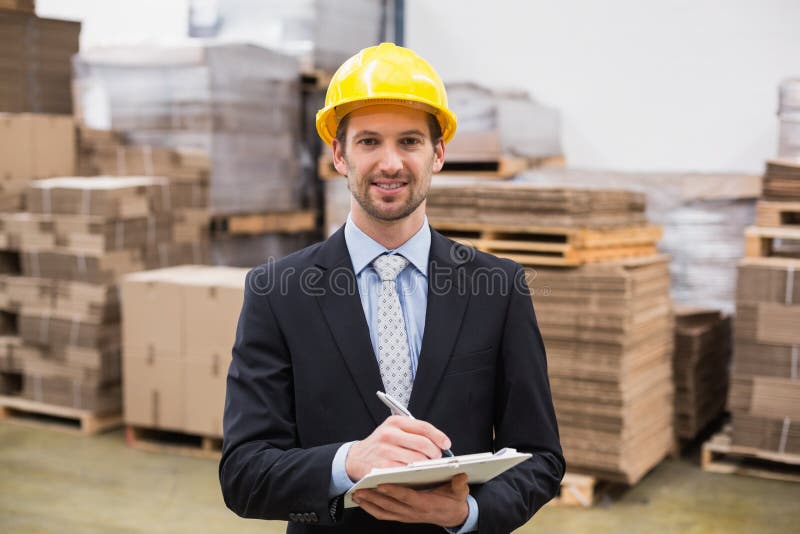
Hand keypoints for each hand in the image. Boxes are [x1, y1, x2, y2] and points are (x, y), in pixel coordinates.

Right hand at [345, 415, 451, 481]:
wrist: (356, 458)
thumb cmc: (382, 444)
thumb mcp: (394, 430)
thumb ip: (414, 433)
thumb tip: (440, 443)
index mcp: (395, 422)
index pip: (423, 427)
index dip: (439, 436)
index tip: (446, 444)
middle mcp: (389, 434)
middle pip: (423, 444)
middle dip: (435, 453)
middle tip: (437, 458)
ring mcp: (385, 450)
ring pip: (417, 459)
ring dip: (426, 465)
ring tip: (427, 466)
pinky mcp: (382, 466)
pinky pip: (406, 471)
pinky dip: (415, 473)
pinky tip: (416, 473)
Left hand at [353, 473, 469, 526]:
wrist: (453, 515)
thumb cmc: (454, 500)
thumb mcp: (460, 492)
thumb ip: (459, 485)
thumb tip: (461, 476)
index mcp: (426, 503)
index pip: (407, 497)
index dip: (393, 491)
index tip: (381, 483)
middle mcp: (413, 512)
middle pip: (390, 505)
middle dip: (374, 497)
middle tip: (360, 487)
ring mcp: (406, 515)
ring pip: (384, 511)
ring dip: (369, 503)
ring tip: (356, 493)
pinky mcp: (402, 516)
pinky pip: (383, 515)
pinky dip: (371, 509)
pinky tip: (362, 502)